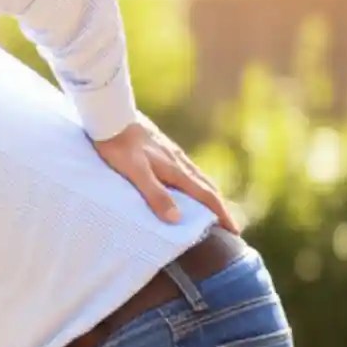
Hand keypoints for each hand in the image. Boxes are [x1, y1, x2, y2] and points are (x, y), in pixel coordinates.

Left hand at [93, 116, 238, 233]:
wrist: (111, 115)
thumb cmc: (119, 145)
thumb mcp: (136, 172)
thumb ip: (155, 194)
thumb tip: (177, 218)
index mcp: (176, 169)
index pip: (206, 195)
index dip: (221, 214)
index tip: (235, 231)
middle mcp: (179, 161)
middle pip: (207, 187)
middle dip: (219, 207)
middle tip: (229, 225)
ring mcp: (171, 153)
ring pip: (197, 177)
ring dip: (207, 195)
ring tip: (210, 210)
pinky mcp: (162, 148)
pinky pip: (185, 170)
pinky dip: (193, 184)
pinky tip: (185, 186)